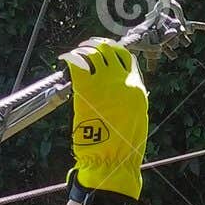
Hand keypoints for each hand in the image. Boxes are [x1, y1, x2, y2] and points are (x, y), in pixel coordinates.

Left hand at [61, 39, 147, 200]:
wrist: (111, 159)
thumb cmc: (125, 144)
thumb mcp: (137, 116)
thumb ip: (131, 96)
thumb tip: (123, 86)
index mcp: (137, 89)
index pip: (128, 59)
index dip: (117, 51)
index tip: (108, 50)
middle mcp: (122, 82)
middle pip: (111, 51)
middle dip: (99, 45)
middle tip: (90, 45)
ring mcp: (104, 85)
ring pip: (94, 53)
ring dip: (85, 48)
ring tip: (78, 50)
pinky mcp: (86, 91)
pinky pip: (78, 66)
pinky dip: (71, 59)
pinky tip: (66, 59)